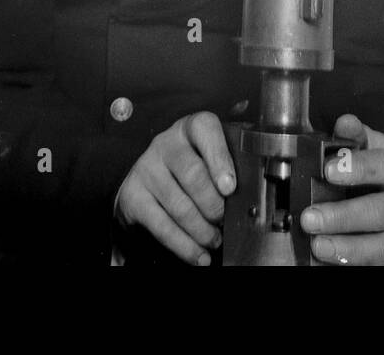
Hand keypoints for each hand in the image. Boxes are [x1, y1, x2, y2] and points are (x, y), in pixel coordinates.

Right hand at [114, 112, 236, 265]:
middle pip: (193, 174)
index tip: (230, 186)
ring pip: (180, 205)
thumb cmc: (190, 168)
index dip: (219, 158)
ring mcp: (146, 169)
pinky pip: (162, 226)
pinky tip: (198, 254)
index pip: (205, 129)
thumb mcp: (208, 156)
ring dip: (202, 230)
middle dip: (214, 205)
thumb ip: (228, 167)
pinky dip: (184, 246)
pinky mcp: (133, 196)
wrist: (148, 180)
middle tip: (224, 220)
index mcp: (190, 129)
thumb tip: (250, 194)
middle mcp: (165, 144)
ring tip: (214, 240)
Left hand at [300, 113, 383, 265]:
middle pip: (382, 213)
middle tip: (310, 218)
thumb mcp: (370, 145)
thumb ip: (354, 135)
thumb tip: (344, 123)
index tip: (328, 170)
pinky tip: (332, 262)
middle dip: (343, 218)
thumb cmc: (381, 167)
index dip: (358, 168)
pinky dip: (358, 266)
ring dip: (350, 250)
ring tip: (318, 246)